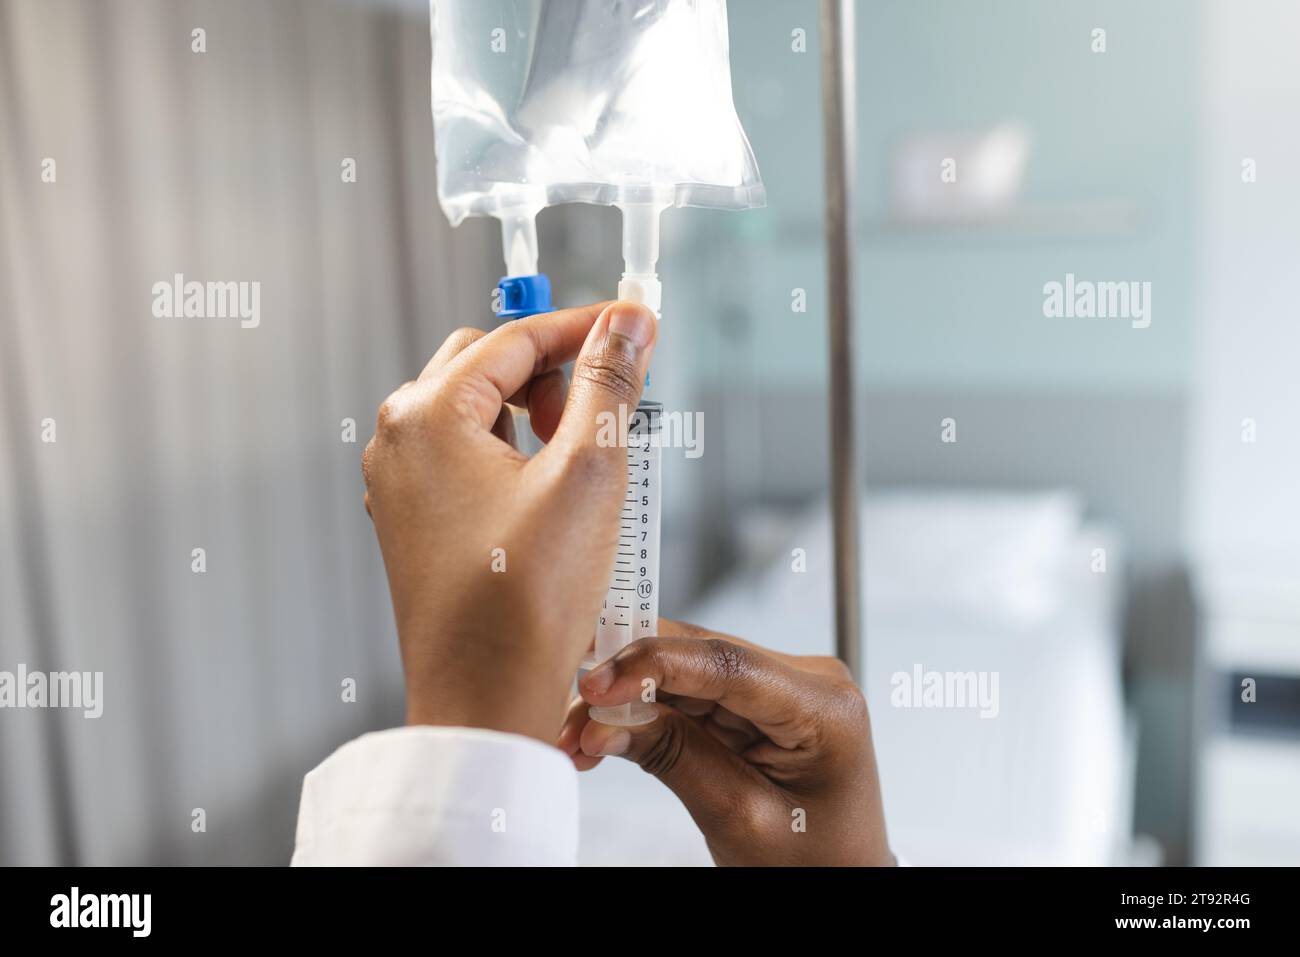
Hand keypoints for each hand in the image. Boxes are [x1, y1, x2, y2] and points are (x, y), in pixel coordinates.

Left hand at [361, 302, 656, 740]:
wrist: (485, 700)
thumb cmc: (526, 601)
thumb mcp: (588, 472)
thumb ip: (609, 383)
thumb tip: (629, 322)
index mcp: (426, 416)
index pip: (514, 338)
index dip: (583, 328)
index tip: (633, 326)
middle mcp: (398, 443)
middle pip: (486, 367)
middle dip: (553, 372)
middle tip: (610, 400)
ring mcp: (400, 487)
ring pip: (476, 415)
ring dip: (534, 416)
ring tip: (586, 457)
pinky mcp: (415, 525)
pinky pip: (466, 462)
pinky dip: (513, 457)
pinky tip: (552, 495)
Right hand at [558, 620, 894, 865]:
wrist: (840, 879)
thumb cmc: (811, 862)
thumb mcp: (740, 817)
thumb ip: (675, 759)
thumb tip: (605, 722)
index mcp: (825, 708)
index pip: (727, 664)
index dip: (652, 665)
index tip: (596, 685)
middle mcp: (808, 680)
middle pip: (699, 658)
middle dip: (626, 684)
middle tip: (572, 718)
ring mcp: (782, 685)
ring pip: (684, 671)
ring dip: (627, 701)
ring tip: (578, 739)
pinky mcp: (757, 699)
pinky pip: (690, 691)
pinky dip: (645, 712)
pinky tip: (606, 735)